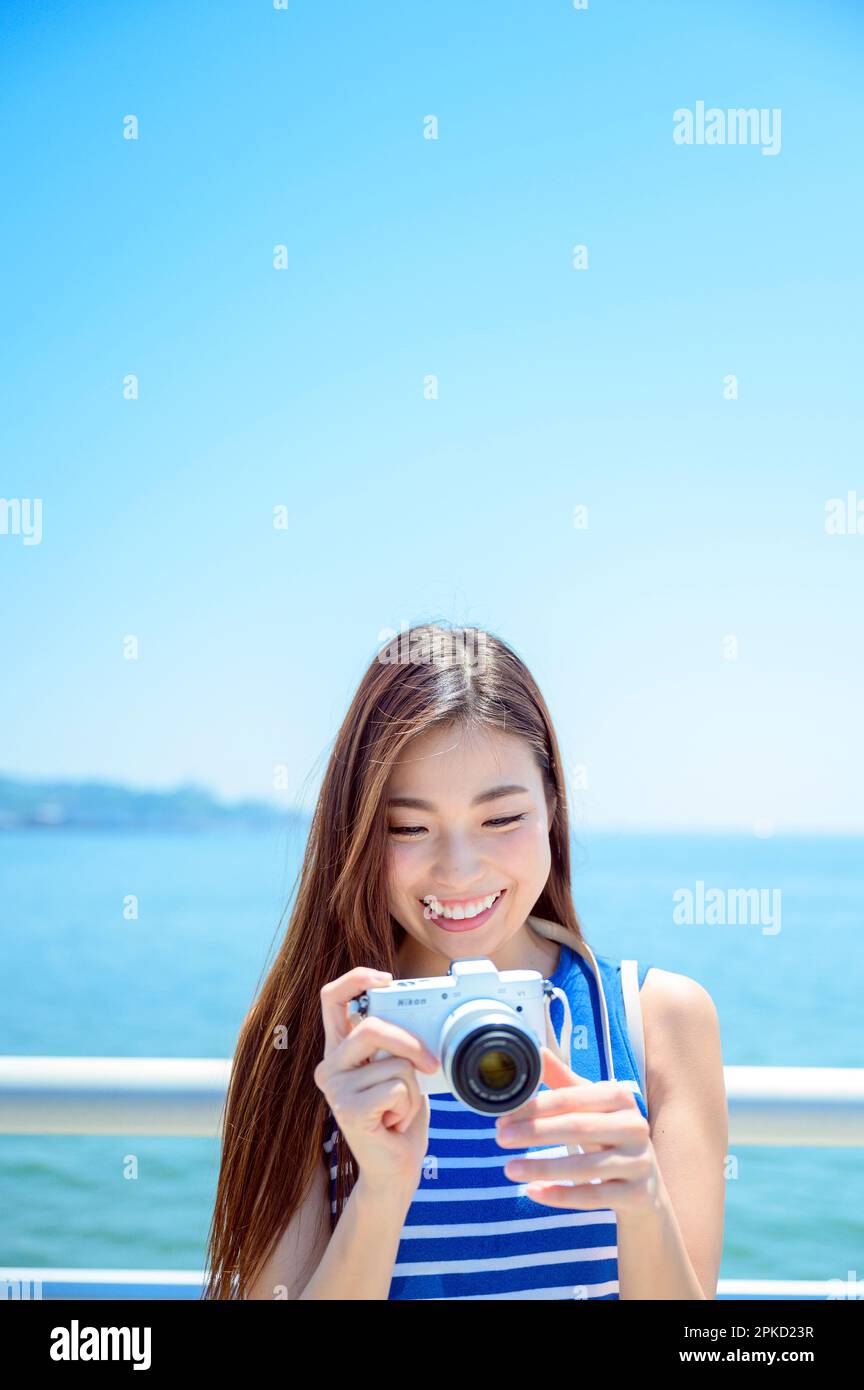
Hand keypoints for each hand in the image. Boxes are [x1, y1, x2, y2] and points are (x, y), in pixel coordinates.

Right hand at [314, 967, 438, 1194]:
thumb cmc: (400, 1116)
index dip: (356, 978)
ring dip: (412, 1089)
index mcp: (340, 1049)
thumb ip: (394, 1043)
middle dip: (410, 1043)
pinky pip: (397, 1088)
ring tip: (398, 1110)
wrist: (395, 1169)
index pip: (332, 998)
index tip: (386, 979)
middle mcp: (330, 1065)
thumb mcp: (397, 1069)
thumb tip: (415, 1011)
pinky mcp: (348, 1110)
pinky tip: (393, 1124)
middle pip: (372, 1028)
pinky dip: (408, 1107)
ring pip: (394, 1063)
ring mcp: (335, 1088)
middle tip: (430, 1064)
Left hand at [494, 1046, 660, 1213]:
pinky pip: (593, 1197)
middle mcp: (634, 1126)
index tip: (504, 1117)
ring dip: (542, 1167)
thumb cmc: (609, 1136)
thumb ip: (564, 1082)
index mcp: (621, 1097)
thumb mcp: (592, 1107)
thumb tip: (537, 1050)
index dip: (535, 1107)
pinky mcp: (636, 1194)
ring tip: (509, 1168)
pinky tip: (533, 1191)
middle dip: (535, 1133)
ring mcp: (638, 1162)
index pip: (571, 1099)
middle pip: (577, 1128)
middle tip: (500, 1138)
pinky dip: (560, 1196)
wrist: (646, 1185)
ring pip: (584, 1167)